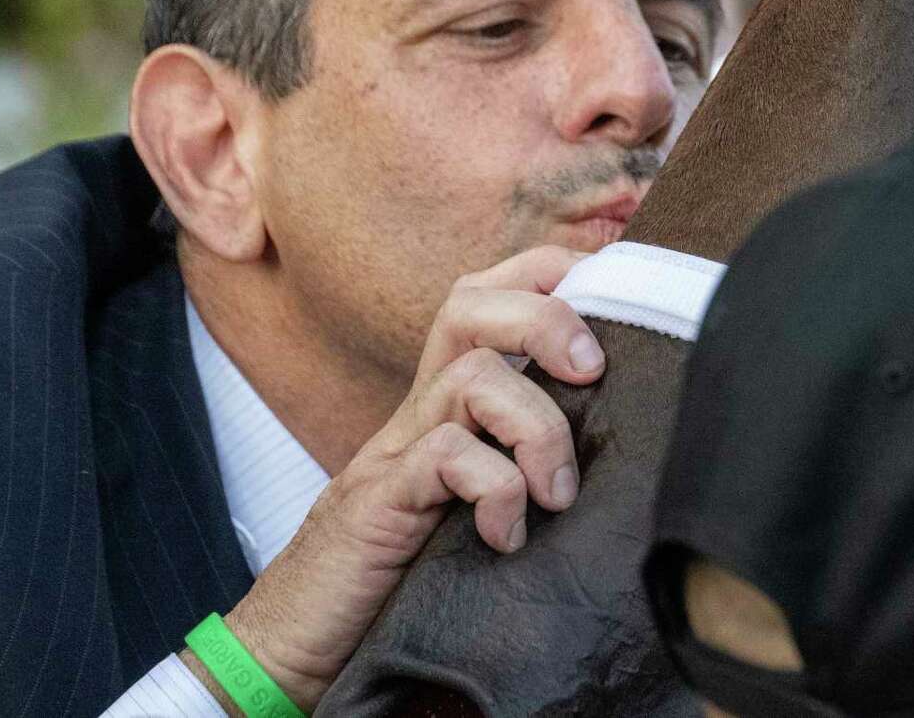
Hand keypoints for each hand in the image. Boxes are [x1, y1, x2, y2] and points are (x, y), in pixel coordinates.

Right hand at [193, 246, 604, 711]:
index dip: (548, 273)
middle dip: (547, 318)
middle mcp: (418, 408)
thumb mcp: (475, 494)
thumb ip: (524, 450)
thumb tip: (614, 426)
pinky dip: (496, 490)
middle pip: (469, 303)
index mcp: (445, 398)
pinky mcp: (379, 504)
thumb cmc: (403, 567)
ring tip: (556, 493)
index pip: (487, 294)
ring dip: (538, 427)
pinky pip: (446, 456)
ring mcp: (394, 450)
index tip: (606, 296)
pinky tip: (505, 536)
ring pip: (473, 376)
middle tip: (592, 372)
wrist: (299, 639)